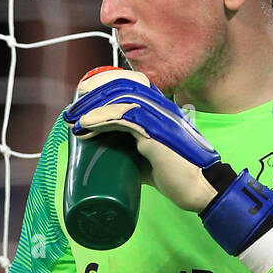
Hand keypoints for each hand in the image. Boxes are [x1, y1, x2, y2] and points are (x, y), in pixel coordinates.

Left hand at [63, 68, 222, 212]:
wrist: (200, 189)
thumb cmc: (178, 177)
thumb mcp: (149, 160)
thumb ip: (132, 153)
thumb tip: (107, 159)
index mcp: (160, 109)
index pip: (130, 82)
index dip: (105, 84)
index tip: (83, 98)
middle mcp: (160, 107)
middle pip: (121, 83)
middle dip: (93, 92)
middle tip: (72, 110)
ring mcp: (159, 117)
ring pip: (119, 97)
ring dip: (91, 106)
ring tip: (74, 119)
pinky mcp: (155, 131)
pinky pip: (123, 116)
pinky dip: (100, 119)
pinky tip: (85, 126)